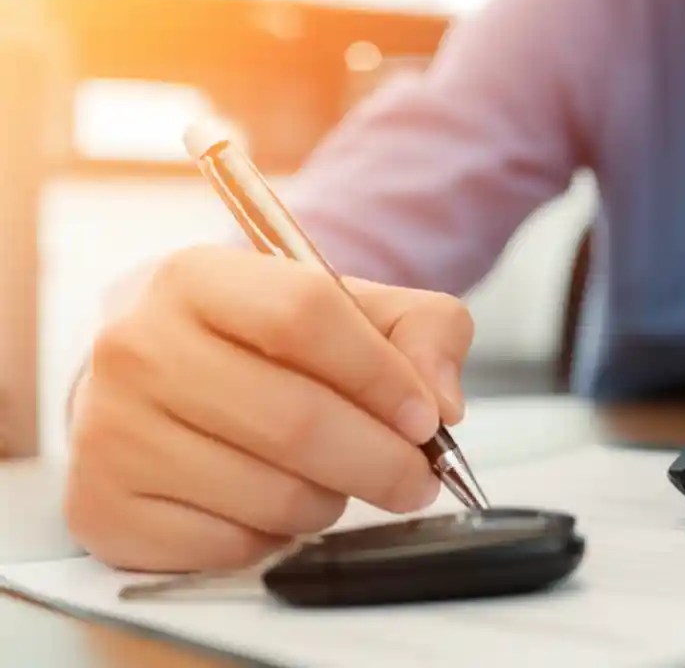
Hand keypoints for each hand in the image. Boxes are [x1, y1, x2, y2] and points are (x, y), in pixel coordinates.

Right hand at [64, 246, 474, 570]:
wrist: (153, 383)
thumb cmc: (262, 346)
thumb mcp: (350, 310)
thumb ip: (423, 332)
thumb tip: (442, 403)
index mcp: (195, 278)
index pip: (304, 315)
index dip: (382, 375)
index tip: (426, 417)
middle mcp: (137, 348)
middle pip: (294, 419)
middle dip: (382, 462)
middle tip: (417, 478)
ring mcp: (111, 432)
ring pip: (270, 494)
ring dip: (333, 501)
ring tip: (335, 480)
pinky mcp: (105, 509)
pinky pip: (232, 545)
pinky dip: (278, 537)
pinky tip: (275, 504)